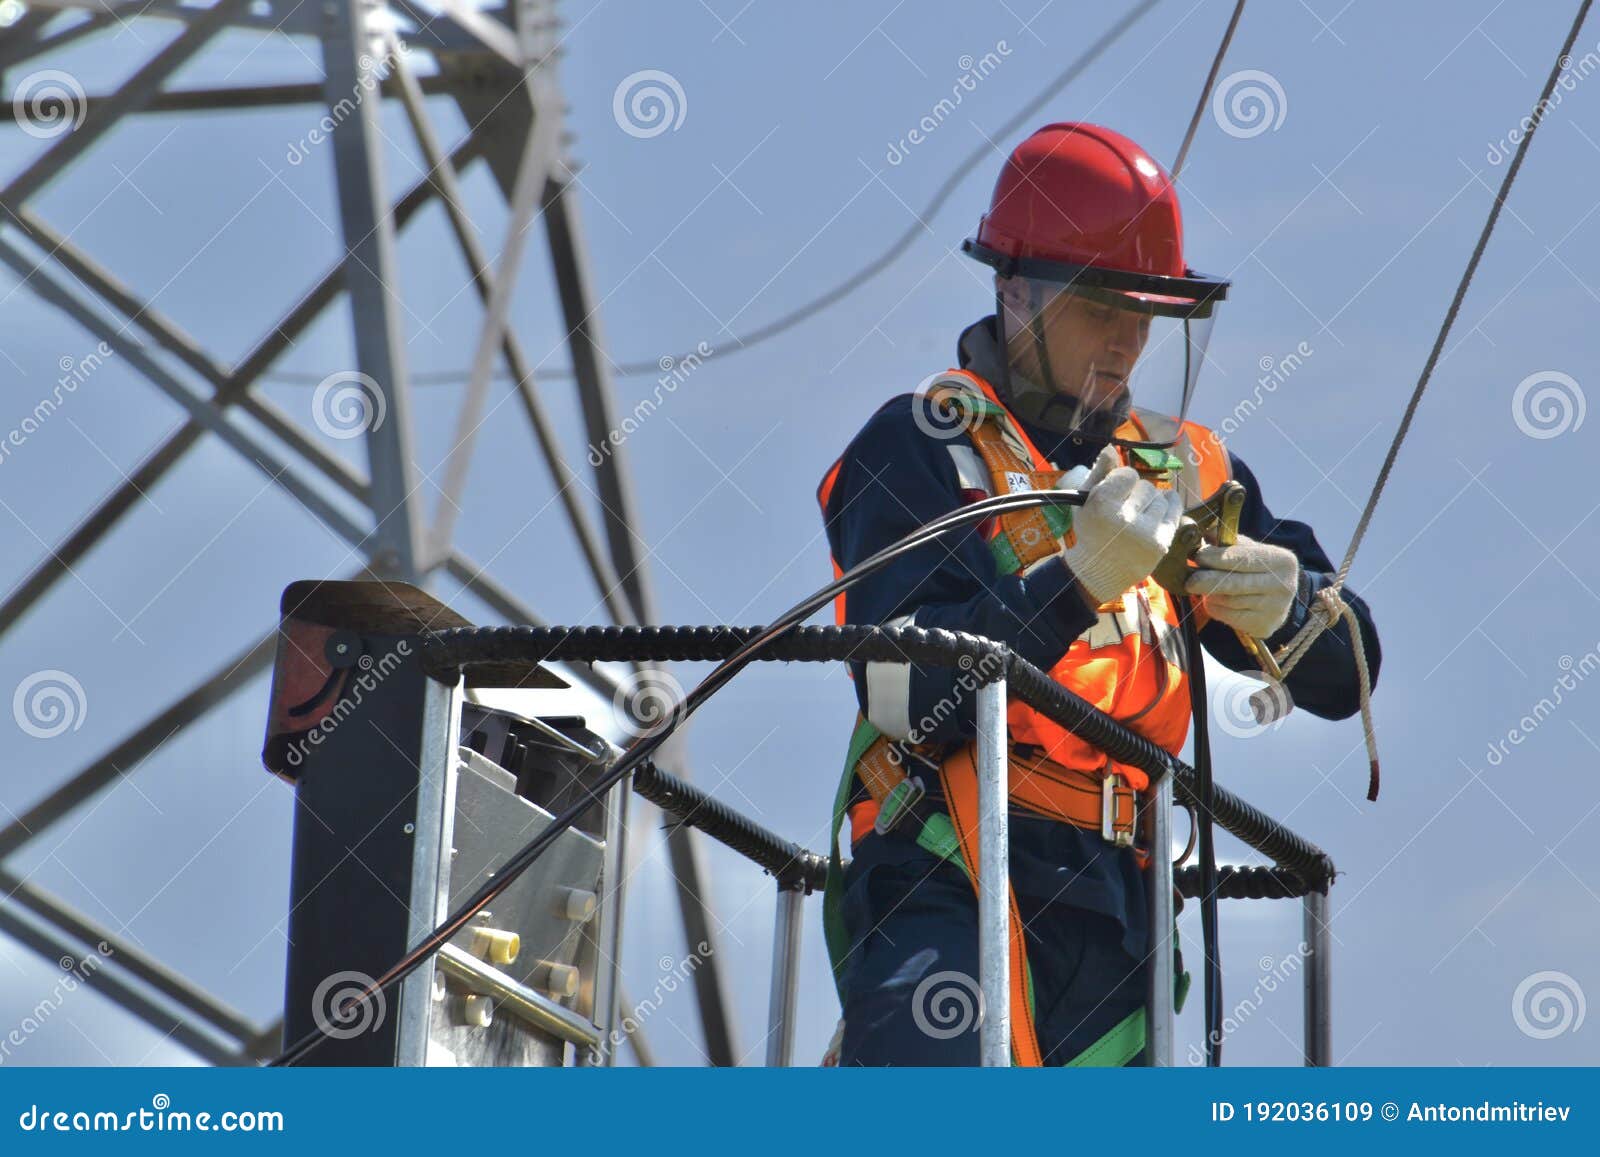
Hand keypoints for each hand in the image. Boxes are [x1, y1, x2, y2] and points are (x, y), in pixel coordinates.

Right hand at [1057, 445, 1183, 604]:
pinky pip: (1175, 511)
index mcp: (1102, 504)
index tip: (1117, 494)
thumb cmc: (1091, 532)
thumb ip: (1099, 473)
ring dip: (1152, 504)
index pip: (1128, 474)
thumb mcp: (1086, 501)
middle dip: (1138, 495)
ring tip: (1139, 517)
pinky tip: (1158, 512)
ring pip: (1162, 498)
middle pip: (1146, 487)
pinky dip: (1169, 508)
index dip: (1123, 482)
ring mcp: (1145, 532)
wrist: (1098, 571)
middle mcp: (1124, 518)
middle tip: (1127, 510)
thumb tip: (1110, 448)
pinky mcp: (1160, 543)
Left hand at [1184, 536, 1299, 637]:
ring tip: (1202, 587)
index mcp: (1281, 561)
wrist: (1279, 601)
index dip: (1216, 558)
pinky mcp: (1263, 626)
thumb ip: (1229, 541)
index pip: (1243, 558)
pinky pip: (1228, 616)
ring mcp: (1275, 608)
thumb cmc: (1259, 569)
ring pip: (1229, 601)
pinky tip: (1212, 600)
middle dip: (1207, 580)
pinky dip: (1215, 608)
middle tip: (1189, 580)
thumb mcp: (1251, 550)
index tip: (1197, 556)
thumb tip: (1203, 531)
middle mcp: (1283, 585)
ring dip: (1210, 594)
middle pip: (1235, 583)